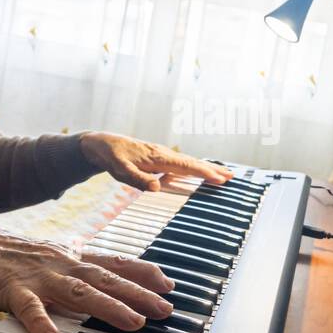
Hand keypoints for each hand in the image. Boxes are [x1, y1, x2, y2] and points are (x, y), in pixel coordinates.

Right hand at [0, 224, 174, 332]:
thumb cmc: (4, 254)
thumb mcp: (46, 254)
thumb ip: (70, 261)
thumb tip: (95, 260)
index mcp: (69, 257)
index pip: (113, 262)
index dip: (142, 272)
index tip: (169, 284)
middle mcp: (60, 263)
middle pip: (105, 278)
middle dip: (138, 293)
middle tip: (165, 309)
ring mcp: (36, 276)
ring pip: (78, 291)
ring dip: (108, 307)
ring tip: (133, 322)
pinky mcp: (9, 289)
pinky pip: (28, 309)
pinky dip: (42, 325)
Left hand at [78, 131, 232, 191]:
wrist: (101, 145)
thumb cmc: (111, 157)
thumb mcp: (119, 170)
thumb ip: (137, 179)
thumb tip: (156, 188)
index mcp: (157, 157)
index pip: (185, 166)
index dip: (202, 173)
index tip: (218, 179)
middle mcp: (163, 155)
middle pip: (192, 163)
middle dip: (212, 170)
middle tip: (231, 177)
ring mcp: (162, 156)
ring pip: (188, 163)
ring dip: (206, 169)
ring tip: (223, 175)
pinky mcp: (159, 159)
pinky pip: (181, 165)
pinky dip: (194, 168)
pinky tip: (199, 173)